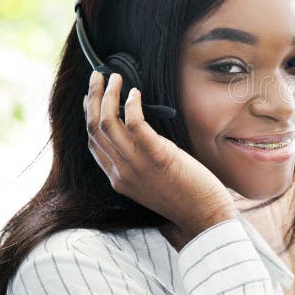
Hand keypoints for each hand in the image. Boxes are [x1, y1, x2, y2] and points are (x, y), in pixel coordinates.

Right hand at [84, 71, 237, 249]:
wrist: (205, 217)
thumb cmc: (187, 196)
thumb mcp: (154, 180)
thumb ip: (142, 160)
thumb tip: (143, 132)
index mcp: (119, 178)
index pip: (93, 142)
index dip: (89, 115)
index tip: (91, 96)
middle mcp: (121, 172)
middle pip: (94, 128)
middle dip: (93, 98)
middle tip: (98, 76)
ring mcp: (136, 166)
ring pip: (107, 123)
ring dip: (108, 95)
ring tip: (114, 76)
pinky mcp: (157, 157)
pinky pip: (135, 125)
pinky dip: (131, 105)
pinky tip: (135, 92)